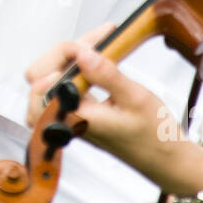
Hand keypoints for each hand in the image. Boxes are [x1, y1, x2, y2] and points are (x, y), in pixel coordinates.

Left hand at [27, 32, 178, 180]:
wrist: (165, 159)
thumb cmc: (154, 136)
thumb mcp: (135, 98)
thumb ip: (106, 75)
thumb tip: (82, 53)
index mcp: (73, 120)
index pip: (42, 84)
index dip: (60, 58)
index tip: (86, 47)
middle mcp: (65, 120)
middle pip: (38, 78)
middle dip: (62, 54)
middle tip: (92, 43)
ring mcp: (70, 117)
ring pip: (51, 78)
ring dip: (70, 58)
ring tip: (98, 43)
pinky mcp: (78, 112)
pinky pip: (65, 84)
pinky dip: (78, 67)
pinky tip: (96, 57)